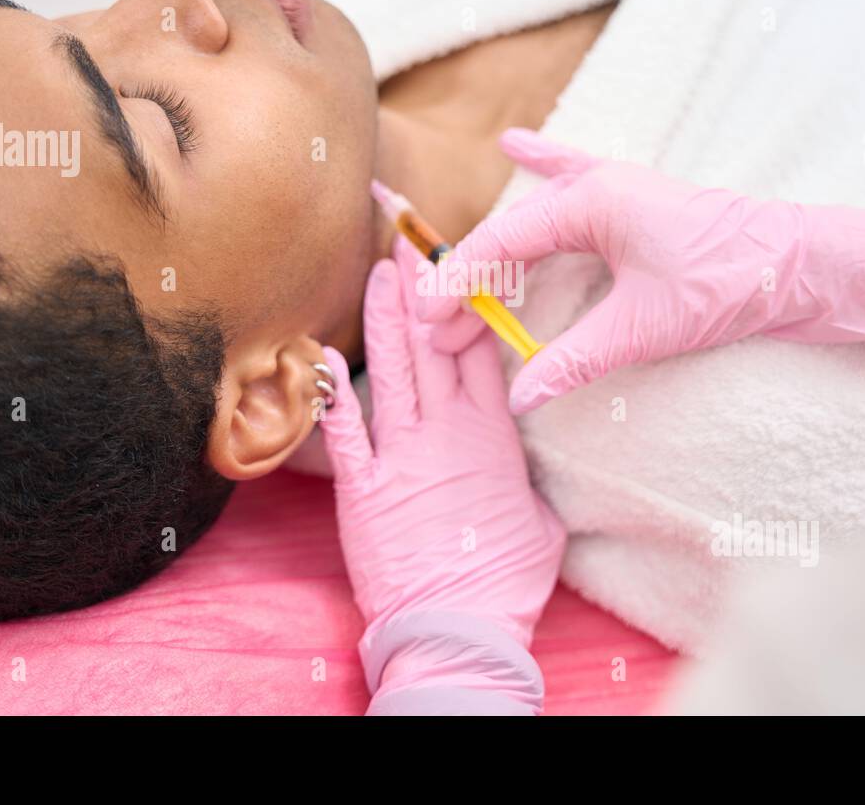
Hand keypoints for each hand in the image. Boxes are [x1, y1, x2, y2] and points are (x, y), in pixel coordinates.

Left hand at [319, 238, 564, 660]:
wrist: (460, 626)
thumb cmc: (508, 579)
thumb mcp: (541, 520)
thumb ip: (528, 480)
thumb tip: (525, 469)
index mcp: (493, 436)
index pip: (480, 349)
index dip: (469, 300)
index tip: (461, 260)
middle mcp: (448, 434)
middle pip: (434, 344)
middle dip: (423, 287)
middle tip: (411, 238)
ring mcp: (403, 457)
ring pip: (393, 371)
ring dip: (384, 318)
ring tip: (379, 270)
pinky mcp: (363, 488)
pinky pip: (345, 431)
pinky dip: (332, 392)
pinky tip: (323, 353)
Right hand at [421, 128, 864, 412]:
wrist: (796, 261)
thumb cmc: (726, 284)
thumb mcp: (643, 328)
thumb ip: (575, 359)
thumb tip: (523, 396)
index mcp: (590, 203)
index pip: (501, 246)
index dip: (458, 287)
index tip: (429, 322)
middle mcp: (595, 186)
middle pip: (509, 236)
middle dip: (469, 282)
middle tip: (438, 328)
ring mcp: (614, 188)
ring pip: (531, 218)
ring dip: (493, 252)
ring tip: (453, 283)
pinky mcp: (632, 202)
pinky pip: (571, 177)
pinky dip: (542, 163)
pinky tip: (515, 144)